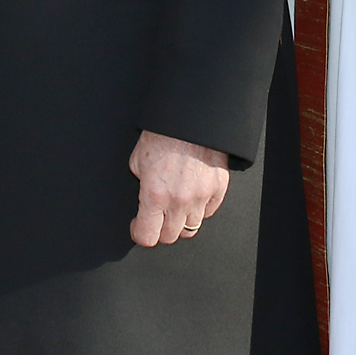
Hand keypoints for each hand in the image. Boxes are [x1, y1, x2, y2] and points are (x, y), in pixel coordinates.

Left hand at [129, 130, 229, 247]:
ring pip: (191, 228)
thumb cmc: (162, 134)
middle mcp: (179, 201)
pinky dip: (199, 208)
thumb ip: (142, 188)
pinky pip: (208, 212)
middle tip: (157, 215)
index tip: (140, 227)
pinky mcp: (218, 189)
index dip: (140, 233)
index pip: (147, 237)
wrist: (189, 117)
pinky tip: (191, 194)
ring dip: (181, 220)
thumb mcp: (137, 162)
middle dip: (160, 228)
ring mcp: (201, 196)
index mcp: (154, 195)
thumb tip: (144, 203)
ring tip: (176, 204)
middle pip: (169, 237)